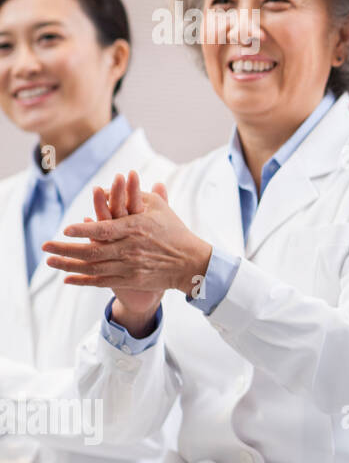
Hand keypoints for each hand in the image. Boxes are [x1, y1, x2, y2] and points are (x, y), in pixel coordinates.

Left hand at [43, 171, 212, 334]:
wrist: (190, 262)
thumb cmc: (174, 231)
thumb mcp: (160, 208)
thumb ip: (139, 195)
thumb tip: (121, 181)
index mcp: (136, 228)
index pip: (105, 229)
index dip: (85, 230)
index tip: (66, 228)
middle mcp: (130, 248)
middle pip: (92, 251)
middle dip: (65, 249)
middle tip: (45, 246)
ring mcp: (130, 266)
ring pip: (93, 268)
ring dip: (69, 266)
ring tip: (50, 261)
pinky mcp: (131, 280)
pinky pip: (102, 281)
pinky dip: (84, 281)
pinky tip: (67, 279)